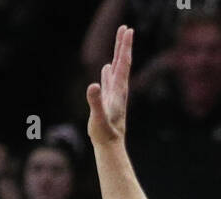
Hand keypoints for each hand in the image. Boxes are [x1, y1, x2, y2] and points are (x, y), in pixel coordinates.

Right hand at [86, 24, 132, 147]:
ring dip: (118, 55)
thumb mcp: (98, 118)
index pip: (122, 64)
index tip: (128, 30)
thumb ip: (95, 102)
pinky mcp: (108, 102)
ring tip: (120, 42)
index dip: (124, 46)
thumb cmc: (104, 134)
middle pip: (122, 63)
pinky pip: (109, 82)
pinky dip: (108, 72)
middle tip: (126, 28)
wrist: (110, 147)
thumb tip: (93, 85)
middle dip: (123, 45)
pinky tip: (107, 67)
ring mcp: (113, 96)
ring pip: (116, 71)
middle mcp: (118, 91)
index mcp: (118, 91)